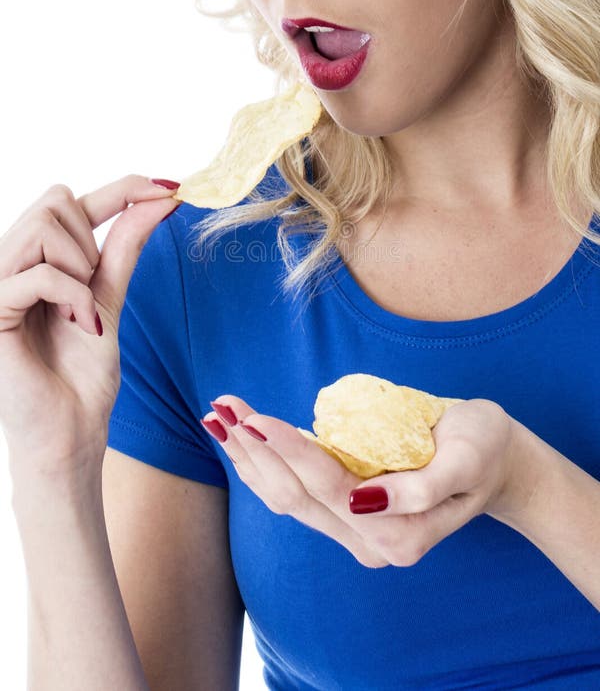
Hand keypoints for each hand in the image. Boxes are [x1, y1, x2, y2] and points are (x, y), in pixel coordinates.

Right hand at [0, 175, 179, 472]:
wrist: (70, 431)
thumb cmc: (82, 374)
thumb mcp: (109, 297)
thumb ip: (124, 246)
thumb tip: (159, 197)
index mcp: (34, 259)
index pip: (72, 201)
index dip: (122, 187)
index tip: (170, 187)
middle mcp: (7, 263)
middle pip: (55, 200)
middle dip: (91, 242)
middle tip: (91, 292)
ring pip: (44, 226)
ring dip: (81, 269)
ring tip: (79, 313)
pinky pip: (38, 273)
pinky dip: (72, 297)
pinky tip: (78, 325)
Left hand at [201, 396, 516, 567]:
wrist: (496, 464)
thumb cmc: (484, 450)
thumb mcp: (467, 460)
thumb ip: (421, 487)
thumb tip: (362, 500)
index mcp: (399, 533)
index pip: (329, 487)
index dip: (289, 451)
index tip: (255, 416)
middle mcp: (370, 543)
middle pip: (296, 496)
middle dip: (254, 450)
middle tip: (221, 408)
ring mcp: (354, 533)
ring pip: (286, 499)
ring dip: (248, 458)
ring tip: (217, 417)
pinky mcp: (345, 516)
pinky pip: (294, 494)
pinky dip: (263, 466)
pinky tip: (240, 440)